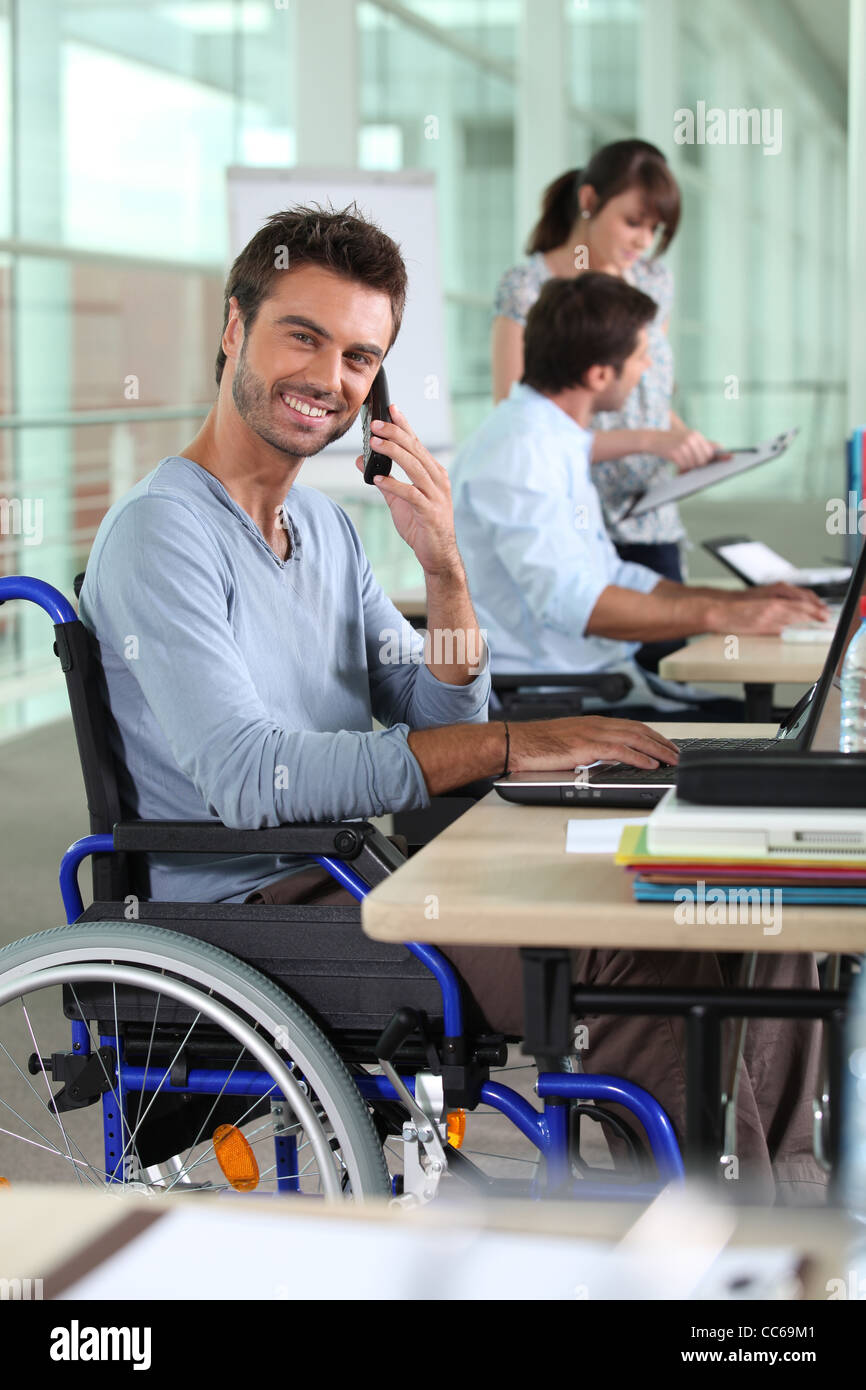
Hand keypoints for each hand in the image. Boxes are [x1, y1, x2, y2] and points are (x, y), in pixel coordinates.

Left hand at [355, 404, 460, 577]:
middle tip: (376, 424)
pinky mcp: (430, 512)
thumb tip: (362, 461)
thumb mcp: (397, 499)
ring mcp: (436, 495)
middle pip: (415, 450)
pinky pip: (411, 494)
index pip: (416, 443)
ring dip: (394, 453)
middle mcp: (437, 479)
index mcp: (432, 472)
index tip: (391, 408)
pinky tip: (379, 478)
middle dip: (395, 434)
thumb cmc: (420, 524)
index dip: (404, 425)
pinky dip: (394, 484)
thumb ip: (383, 479)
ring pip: (414, 467)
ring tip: (375, 443)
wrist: (438, 554)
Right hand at [510, 716, 678, 773]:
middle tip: (677, 754)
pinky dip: (639, 757)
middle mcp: (597, 725)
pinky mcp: (587, 746)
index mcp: (594, 724)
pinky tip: (650, 764)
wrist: (517, 742)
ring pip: (635, 739)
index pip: (632, 727)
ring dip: (657, 750)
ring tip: (672, 760)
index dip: (653, 736)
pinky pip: (620, 751)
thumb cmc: (538, 746)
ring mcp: (592, 734)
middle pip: (639, 730)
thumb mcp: (570, 744)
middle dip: (662, 742)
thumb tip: (607, 760)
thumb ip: (591, 748)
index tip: (666, 746)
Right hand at [654, 425, 727, 472]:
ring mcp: (683, 445)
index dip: (717, 456)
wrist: (652, 439)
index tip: (728, 459)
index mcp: (695, 434)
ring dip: (689, 468)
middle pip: (704, 459)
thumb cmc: (671, 441)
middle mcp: (691, 438)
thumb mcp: (687, 438)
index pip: (711, 449)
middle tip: (690, 465)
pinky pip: (685, 466)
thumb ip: (702, 443)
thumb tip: (720, 448)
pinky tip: (678, 467)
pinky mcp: (676, 453)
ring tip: (682, 465)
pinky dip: (682, 469)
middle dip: (699, 465)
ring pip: (695, 464)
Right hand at [709, 588, 830, 635]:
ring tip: (818, 625)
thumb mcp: (759, 599)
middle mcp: (773, 605)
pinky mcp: (763, 626)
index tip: (822, 610)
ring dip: (808, 622)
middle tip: (826, 618)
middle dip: (816, 613)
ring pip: (794, 618)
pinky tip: (800, 632)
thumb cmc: (736, 606)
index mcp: (772, 596)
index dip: (814, 605)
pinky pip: (782, 629)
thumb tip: (789, 613)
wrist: (719, 610)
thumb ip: (774, 605)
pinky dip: (793, 630)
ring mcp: (769, 616)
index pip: (800, 600)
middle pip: (801, 609)